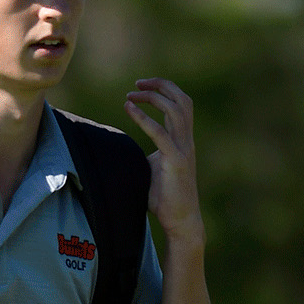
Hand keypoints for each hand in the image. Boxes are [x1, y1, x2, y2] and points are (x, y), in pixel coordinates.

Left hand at [124, 78, 202, 245]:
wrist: (180, 220)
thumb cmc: (163, 198)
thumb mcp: (150, 168)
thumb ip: (142, 155)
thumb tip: (117, 150)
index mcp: (182, 139)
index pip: (179, 104)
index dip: (162, 90)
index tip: (139, 87)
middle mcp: (186, 140)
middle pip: (182, 100)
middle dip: (161, 86)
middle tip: (137, 83)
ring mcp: (184, 149)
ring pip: (176, 110)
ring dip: (153, 98)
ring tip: (131, 95)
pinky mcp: (177, 161)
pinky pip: (161, 134)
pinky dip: (144, 119)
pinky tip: (129, 109)